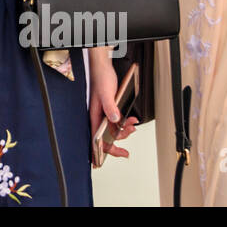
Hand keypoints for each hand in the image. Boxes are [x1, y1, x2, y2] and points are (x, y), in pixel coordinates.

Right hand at [88, 48, 136, 166]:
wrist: (103, 67)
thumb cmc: (100, 78)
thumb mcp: (106, 93)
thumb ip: (110, 107)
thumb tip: (115, 120)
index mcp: (94, 115)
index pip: (96, 139)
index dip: (101, 151)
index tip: (105, 160)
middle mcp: (98, 116)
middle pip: (105, 137)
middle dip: (116, 144)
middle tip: (125, 152)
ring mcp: (104, 113)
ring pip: (113, 130)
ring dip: (124, 132)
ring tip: (132, 128)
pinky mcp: (110, 109)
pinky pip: (117, 121)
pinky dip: (125, 123)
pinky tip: (131, 120)